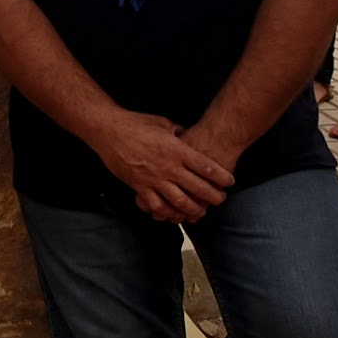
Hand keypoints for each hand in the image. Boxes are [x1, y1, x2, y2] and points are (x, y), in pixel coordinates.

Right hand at [91, 111, 234, 223]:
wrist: (108, 130)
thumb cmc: (135, 123)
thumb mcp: (163, 123)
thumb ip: (178, 132)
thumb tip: (188, 136)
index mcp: (177, 149)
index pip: (207, 167)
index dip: (222, 177)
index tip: (229, 182)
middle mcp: (168, 166)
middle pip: (198, 187)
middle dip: (213, 196)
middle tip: (220, 200)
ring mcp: (153, 178)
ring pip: (179, 201)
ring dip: (193, 209)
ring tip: (200, 212)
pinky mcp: (138, 186)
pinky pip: (156, 205)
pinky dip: (166, 212)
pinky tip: (173, 214)